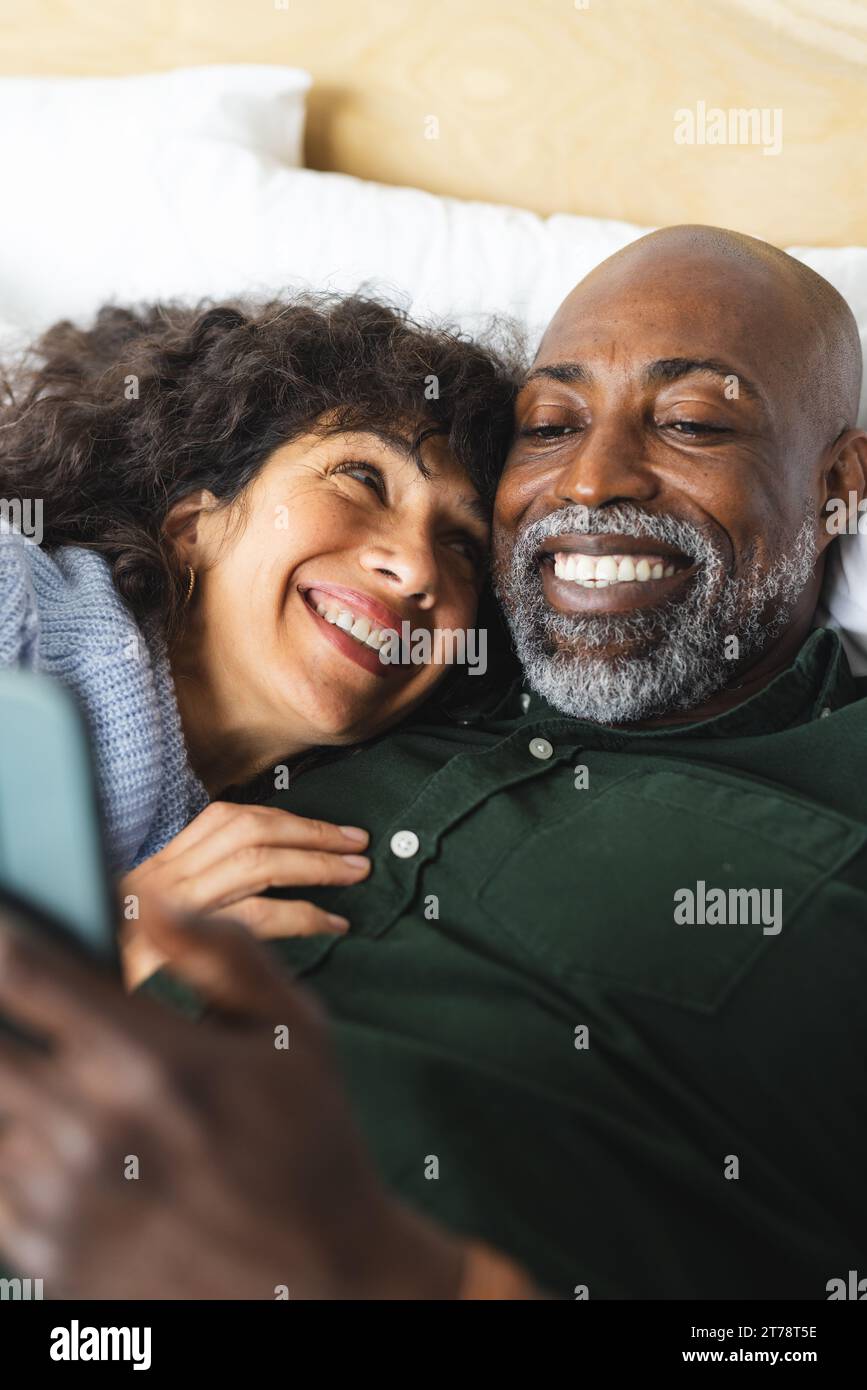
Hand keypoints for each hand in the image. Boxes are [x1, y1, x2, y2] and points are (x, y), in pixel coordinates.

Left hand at [0, 899, 465, 1298]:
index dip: (4, 939)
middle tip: (63, 1039)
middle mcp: (90, 1128)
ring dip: (26, 1102)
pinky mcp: (51, 1264)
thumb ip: (221, 952)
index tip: (6, 928)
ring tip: (98, 1113)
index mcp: (148, 1058)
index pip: (23, 972)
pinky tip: (89, 1168)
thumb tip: (150, 901)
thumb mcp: (295, 1031)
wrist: (324, 1284)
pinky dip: (26, 1165)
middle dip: (11, 1029)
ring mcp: (64, 1202)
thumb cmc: (312, 1142)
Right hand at [120, 801, 370, 986]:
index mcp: (163, 862)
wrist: (76, 993)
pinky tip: (332, 923)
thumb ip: (202, 890)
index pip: (232, 819)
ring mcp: (170, 905)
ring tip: (356, 873)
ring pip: (256, 864)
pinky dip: (301, 915)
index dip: (290, 819)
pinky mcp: (177, 942)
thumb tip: (273, 874)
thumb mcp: (155, 915)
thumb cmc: (121, 964)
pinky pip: (253, 917)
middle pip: (250, 831)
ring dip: (314, 864)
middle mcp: (165, 874)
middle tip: (360, 845)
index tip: (336, 831)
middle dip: (313, 834)